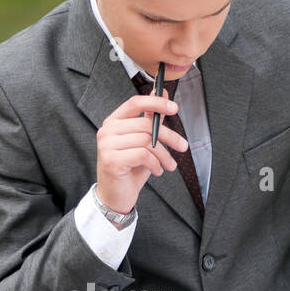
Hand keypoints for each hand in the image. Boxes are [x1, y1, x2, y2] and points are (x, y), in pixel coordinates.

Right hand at [95, 89, 187, 215]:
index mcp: (114, 122)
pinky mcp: (111, 160)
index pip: (135, 103)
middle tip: (182, 146)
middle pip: (145, 124)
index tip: (174, 108)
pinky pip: (143, 155)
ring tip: (169, 164)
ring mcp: (107, 145)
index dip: (156, 103)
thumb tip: (162, 94)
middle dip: (169, 136)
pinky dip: (155, 164)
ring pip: (146, 141)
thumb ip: (151, 119)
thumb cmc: (129, 169)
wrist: (115, 195)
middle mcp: (107, 131)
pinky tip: (157, 170)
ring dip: (164, 155)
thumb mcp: (144, 142)